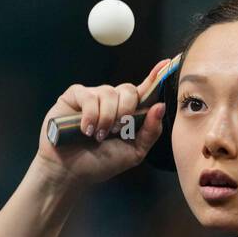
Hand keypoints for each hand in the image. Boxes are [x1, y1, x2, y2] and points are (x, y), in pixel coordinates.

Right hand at [33, 57, 172, 185]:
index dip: (154, 78)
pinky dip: (91, 115)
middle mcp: (111, 101)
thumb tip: (160, 107)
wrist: (71, 172)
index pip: (144, 92)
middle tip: (117, 130)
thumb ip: (150, 131)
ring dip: (107, 118)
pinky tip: (85, 130)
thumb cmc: (100, 163)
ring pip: (109, 93)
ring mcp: (93, 96)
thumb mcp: (133, 152)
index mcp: (127, 113)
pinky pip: (89, 96)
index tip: (166, 65)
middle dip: (127, 111)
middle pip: (129, 90)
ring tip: (98, 136)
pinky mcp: (74, 96)